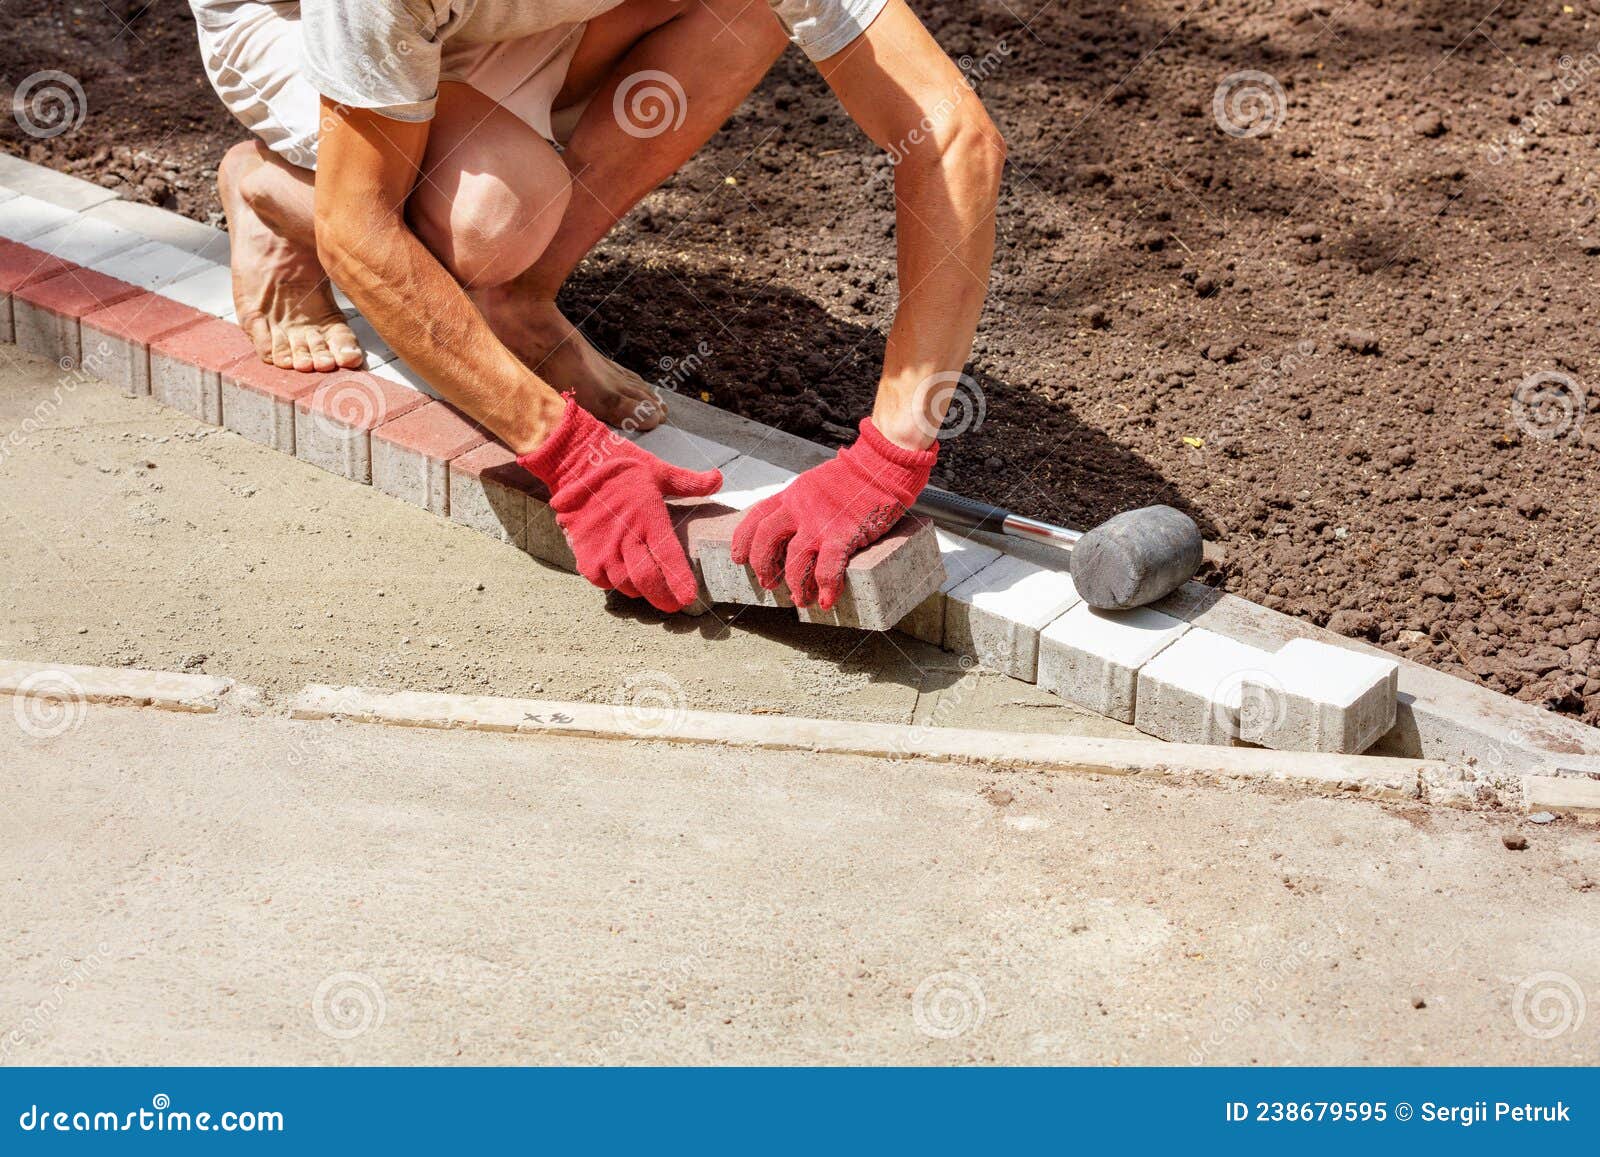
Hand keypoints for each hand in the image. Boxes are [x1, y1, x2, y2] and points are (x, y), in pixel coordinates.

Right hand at [517, 397, 720, 611]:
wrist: (574, 462)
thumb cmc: (620, 466)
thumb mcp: (658, 470)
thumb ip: (689, 482)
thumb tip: (718, 478)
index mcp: (649, 519)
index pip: (669, 559)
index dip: (680, 582)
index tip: (689, 597)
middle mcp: (626, 538)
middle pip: (646, 581)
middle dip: (662, 598)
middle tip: (673, 605)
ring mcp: (602, 548)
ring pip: (624, 585)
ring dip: (639, 591)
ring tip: (650, 591)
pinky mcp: (584, 552)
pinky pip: (600, 580)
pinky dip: (613, 584)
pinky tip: (621, 578)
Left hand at [731, 418, 936, 608]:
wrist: (882, 466)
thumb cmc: (853, 478)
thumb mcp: (815, 484)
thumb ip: (801, 503)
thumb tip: (794, 529)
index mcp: (791, 494)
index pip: (756, 516)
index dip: (743, 541)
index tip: (739, 559)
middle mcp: (799, 508)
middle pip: (766, 539)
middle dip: (762, 566)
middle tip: (768, 584)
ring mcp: (820, 522)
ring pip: (794, 560)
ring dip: (795, 585)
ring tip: (801, 600)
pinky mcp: (843, 534)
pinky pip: (827, 568)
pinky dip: (825, 588)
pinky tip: (827, 601)